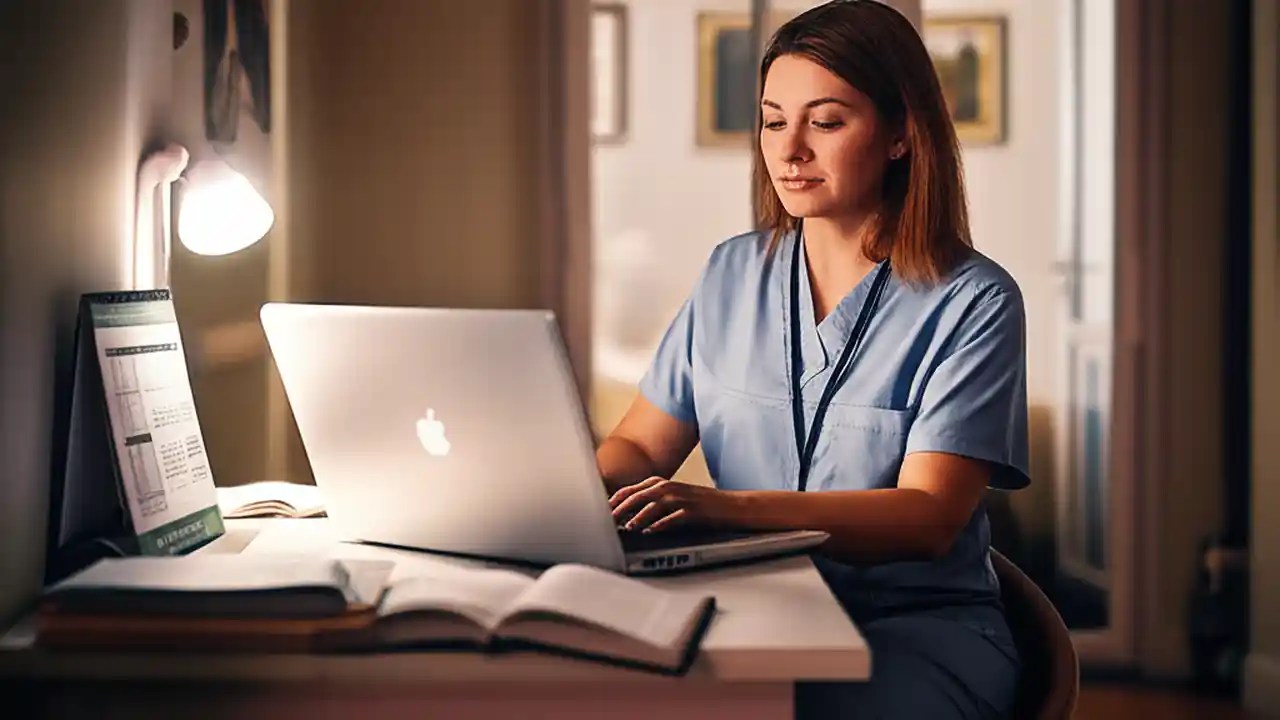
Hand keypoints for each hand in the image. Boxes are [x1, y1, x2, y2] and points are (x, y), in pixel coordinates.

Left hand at [609, 477, 739, 532]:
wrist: (731, 506)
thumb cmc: (700, 504)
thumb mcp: (673, 497)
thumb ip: (651, 501)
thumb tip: (626, 515)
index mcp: (661, 483)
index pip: (630, 490)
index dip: (614, 501)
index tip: (601, 512)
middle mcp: (669, 488)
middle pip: (637, 496)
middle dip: (620, 509)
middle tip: (607, 522)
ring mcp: (681, 499)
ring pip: (653, 506)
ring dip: (638, 517)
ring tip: (627, 527)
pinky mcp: (692, 512)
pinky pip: (672, 518)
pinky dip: (659, 524)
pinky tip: (651, 532)